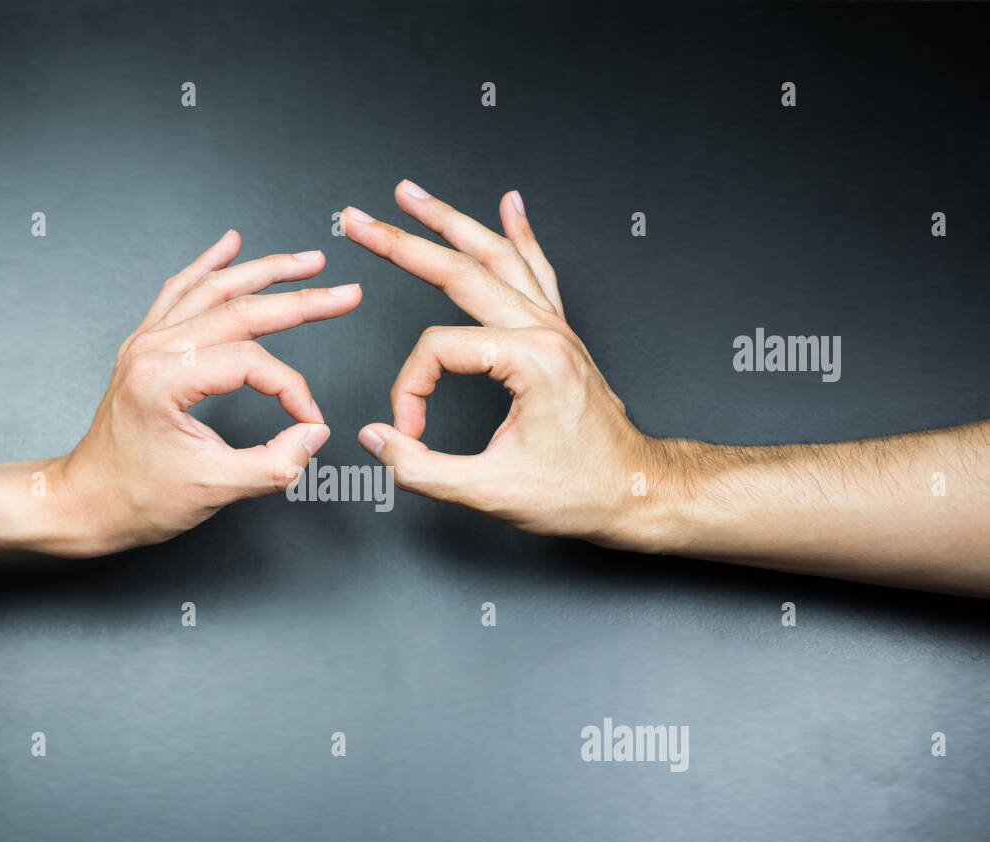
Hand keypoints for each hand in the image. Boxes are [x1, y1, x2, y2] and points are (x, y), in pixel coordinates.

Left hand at [42, 230, 361, 555]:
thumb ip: (274, 464)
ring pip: (212, 289)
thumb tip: (313, 434)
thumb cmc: (136, 499)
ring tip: (307, 261)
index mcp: (164, 381)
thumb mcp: (215, 490)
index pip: (251, 363)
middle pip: (239, 310)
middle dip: (300, 299)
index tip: (309, 420)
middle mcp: (152, 351)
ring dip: (264, 270)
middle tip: (345, 294)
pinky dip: (207, 265)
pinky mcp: (144, 346)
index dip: (292, 389)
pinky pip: (178, 291)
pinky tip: (230, 244)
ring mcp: (145, 343)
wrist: (85, 502)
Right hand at [343, 182, 670, 547]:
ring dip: (450, 221)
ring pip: (497, 257)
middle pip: (461, 270)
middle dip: (403, 243)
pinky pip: (537, 270)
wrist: (635, 491)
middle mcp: (545, 332)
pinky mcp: (561, 334)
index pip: (437, 350)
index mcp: (530, 361)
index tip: (409, 431)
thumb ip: (422, 468)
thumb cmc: (579, 491)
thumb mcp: (490, 492)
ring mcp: (556, 327)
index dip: (410, 392)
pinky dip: (519, 234)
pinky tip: (510, 205)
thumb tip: (377, 439)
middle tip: (359, 222)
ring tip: (411, 196)